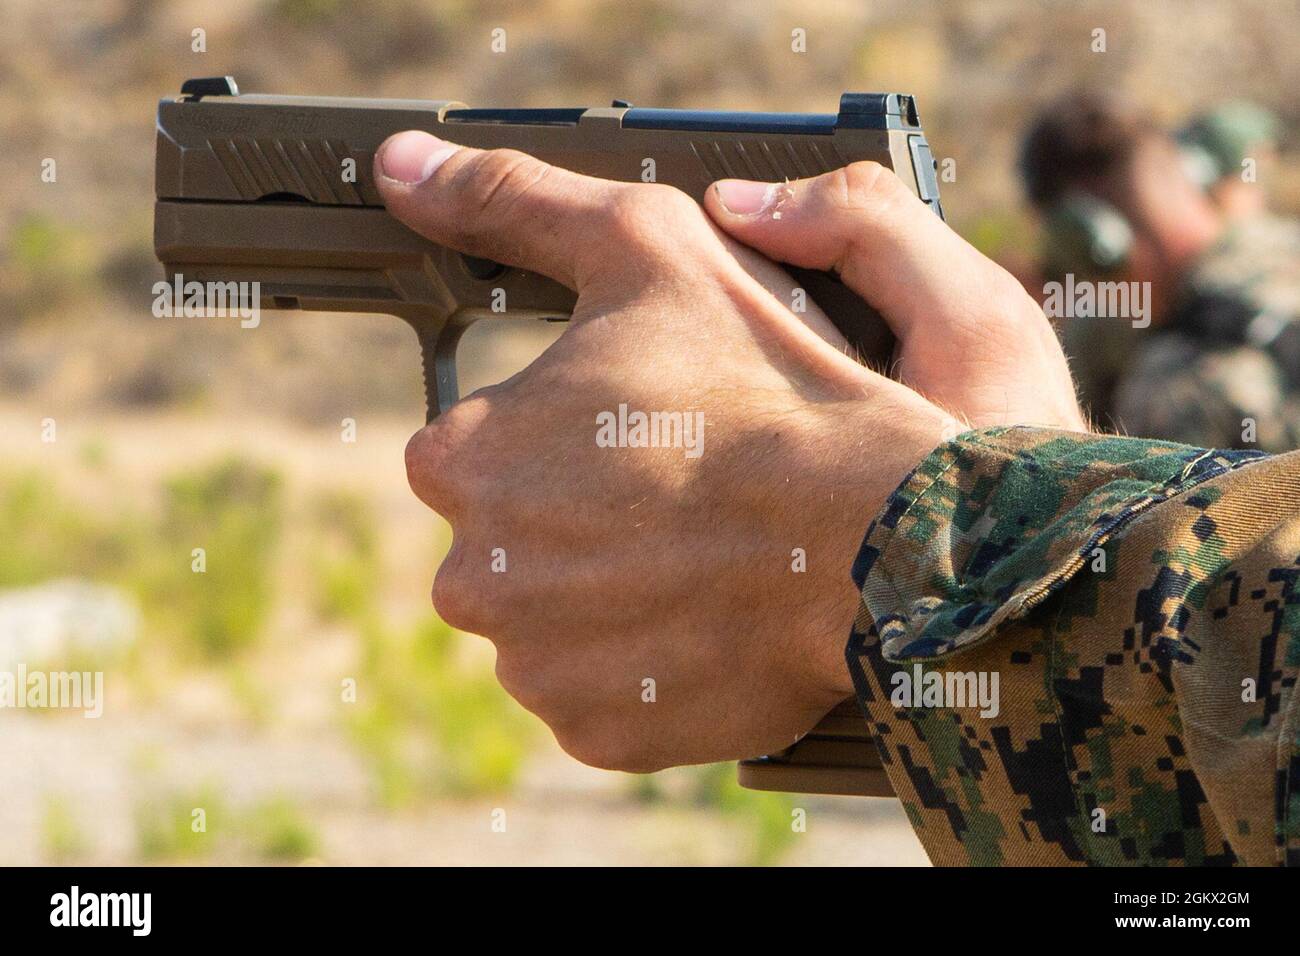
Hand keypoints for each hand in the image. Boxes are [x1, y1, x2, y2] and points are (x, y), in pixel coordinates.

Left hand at [375, 131, 1080, 771]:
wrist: (878, 535)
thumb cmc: (766, 389)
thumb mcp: (644, 248)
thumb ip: (510, 203)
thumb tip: (401, 169)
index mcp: (462, 463)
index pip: (473, 449)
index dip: (559, 433)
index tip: (633, 429)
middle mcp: (474, 578)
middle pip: (510, 542)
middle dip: (575, 518)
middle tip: (675, 492)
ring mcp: (536, 666)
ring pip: (551, 621)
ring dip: (605, 594)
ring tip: (697, 557)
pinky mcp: (596, 731)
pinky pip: (601, 694)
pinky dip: (640, 664)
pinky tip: (702, 620)